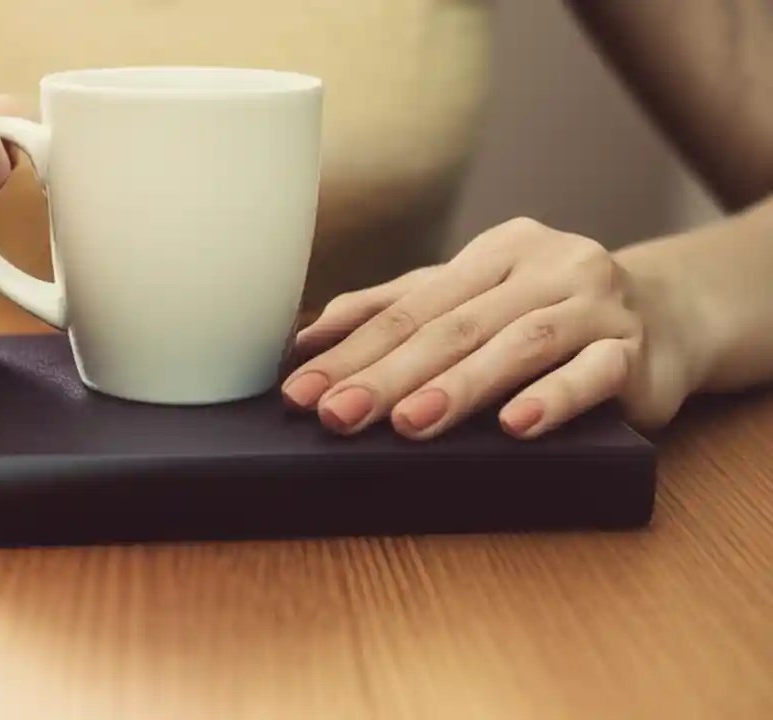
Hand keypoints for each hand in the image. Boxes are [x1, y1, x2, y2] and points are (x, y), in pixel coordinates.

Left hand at [283, 218, 696, 438]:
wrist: (670, 315)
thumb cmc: (547, 312)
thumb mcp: (470, 301)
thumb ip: (393, 311)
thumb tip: (304, 337)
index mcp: (493, 252)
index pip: (409, 308)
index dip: (350, 350)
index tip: (300, 389)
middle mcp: (544, 266)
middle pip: (453, 327)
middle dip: (387, 375)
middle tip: (336, 415)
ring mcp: (595, 305)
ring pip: (517, 345)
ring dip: (459, 388)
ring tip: (408, 425)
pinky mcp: (636, 351)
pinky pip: (593, 374)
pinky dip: (552, 399)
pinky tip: (515, 427)